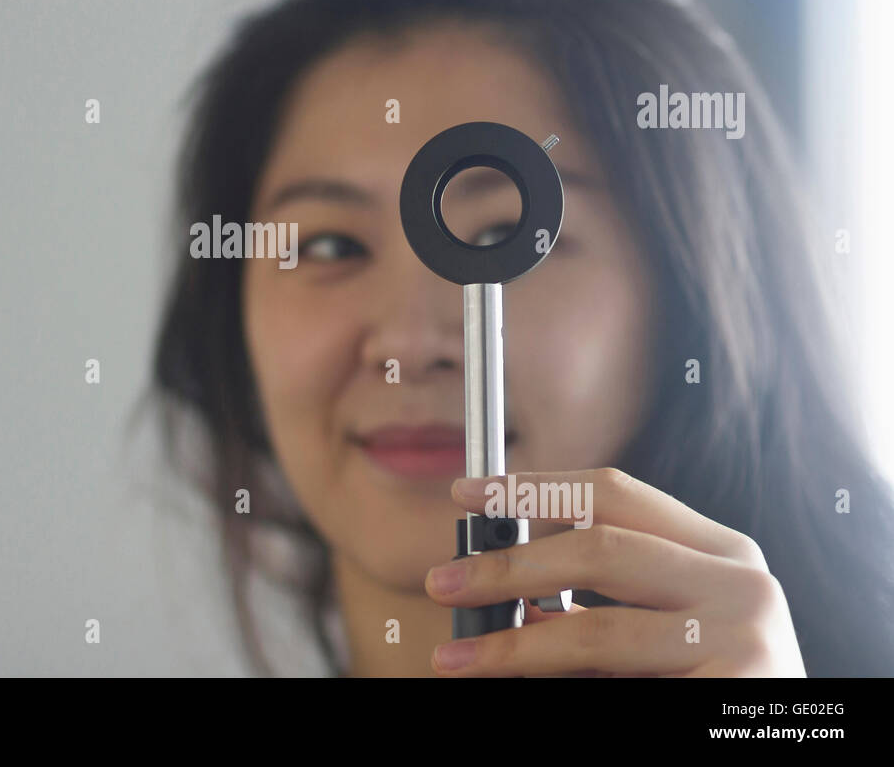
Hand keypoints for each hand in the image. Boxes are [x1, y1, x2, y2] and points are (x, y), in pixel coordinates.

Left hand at [423, 467, 805, 676]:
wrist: (786, 752)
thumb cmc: (714, 684)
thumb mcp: (666, 631)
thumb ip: (599, 604)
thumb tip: (502, 594)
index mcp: (722, 552)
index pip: (614, 493)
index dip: (532, 487)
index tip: (466, 495)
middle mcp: (741, 584)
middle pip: (596, 550)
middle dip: (505, 567)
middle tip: (441, 583)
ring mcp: (744, 641)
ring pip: (596, 634)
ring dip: (511, 648)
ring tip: (455, 659)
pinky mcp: (733, 693)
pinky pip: (615, 687)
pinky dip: (555, 689)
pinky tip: (517, 690)